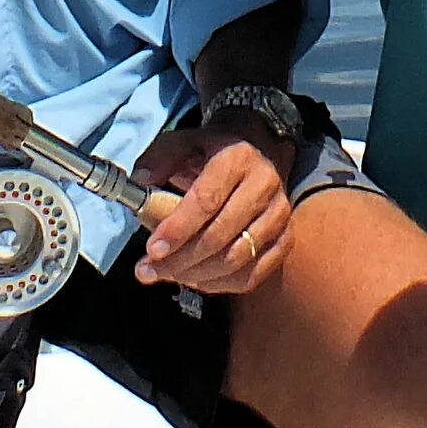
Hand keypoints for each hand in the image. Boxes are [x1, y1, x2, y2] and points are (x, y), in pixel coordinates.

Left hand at [129, 118, 297, 295]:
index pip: (206, 201)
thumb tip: (141, 181)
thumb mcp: (184, 143)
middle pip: (220, 235)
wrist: (260, 151)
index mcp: (237, 159)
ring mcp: (279, 215)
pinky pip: (253, 274)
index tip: (153, 249)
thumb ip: (160, 159)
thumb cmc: (215, 152)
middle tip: (150, 270)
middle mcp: (264, 186)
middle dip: (180, 259)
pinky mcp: (285, 238)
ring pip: (237, 259)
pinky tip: (196, 280)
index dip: (178, 229)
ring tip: (168, 275)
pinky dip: (222, 284)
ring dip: (197, 275)